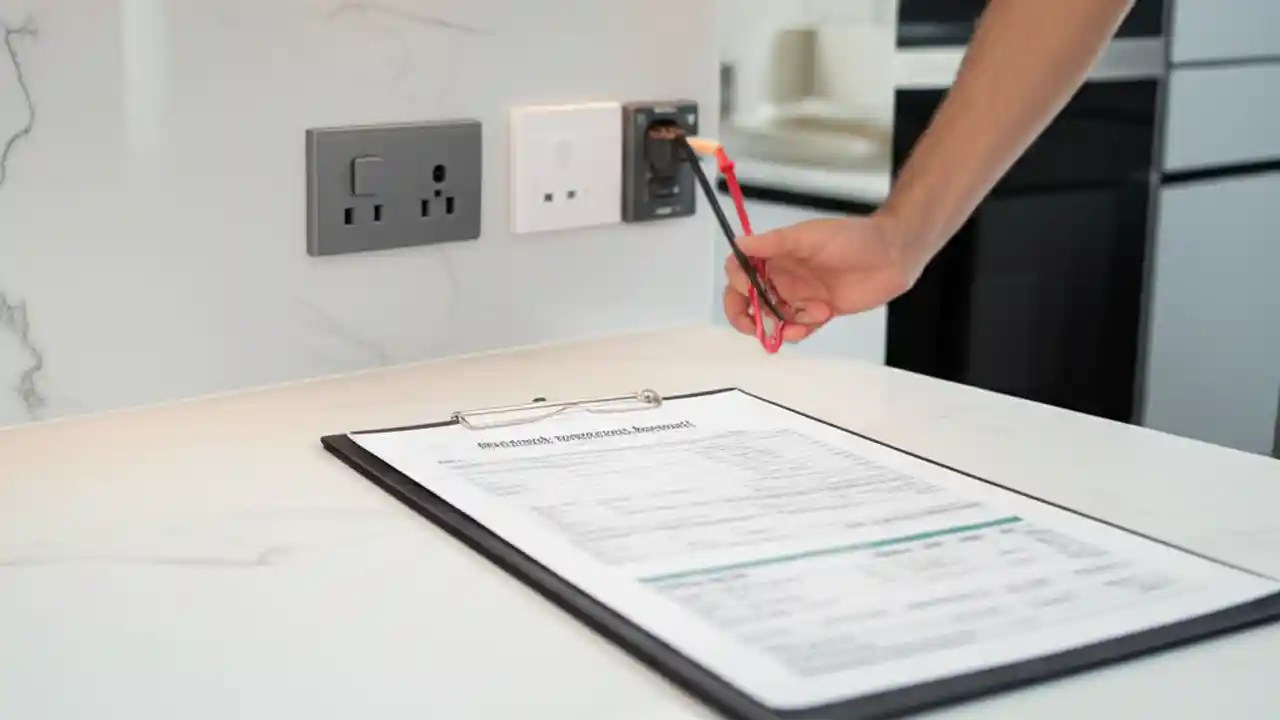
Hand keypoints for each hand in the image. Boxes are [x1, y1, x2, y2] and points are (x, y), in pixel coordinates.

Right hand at [722, 213, 926, 342]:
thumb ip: (773, 243)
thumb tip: (739, 242)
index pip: (740, 270)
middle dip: (745, 315)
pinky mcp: (818, 313)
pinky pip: (797, 329)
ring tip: (798, 325)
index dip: (736, 281)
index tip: (745, 288)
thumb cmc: (853, 238)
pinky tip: (811, 324)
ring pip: (772, 318)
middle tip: (752, 326)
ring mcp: (800, 296)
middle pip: (749, 299)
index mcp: (777, 255)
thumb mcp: (808, 236)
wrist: (892, 256)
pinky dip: (797, 332)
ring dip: (777, 326)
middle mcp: (784, 276)